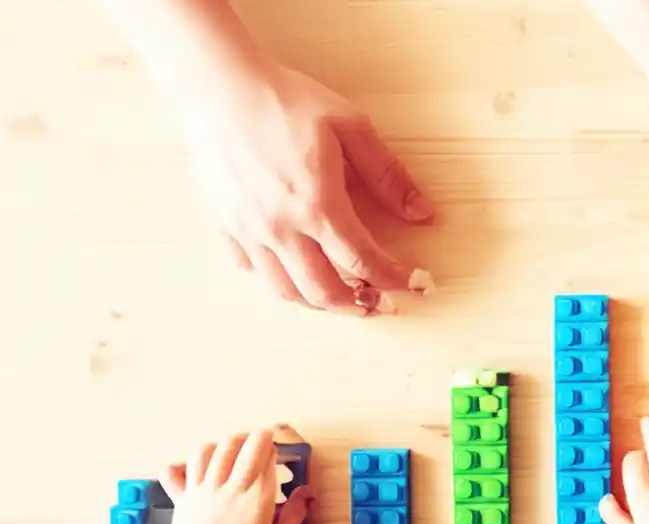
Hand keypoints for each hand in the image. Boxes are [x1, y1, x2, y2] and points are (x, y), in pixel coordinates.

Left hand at [160, 430, 313, 523]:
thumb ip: (293, 516)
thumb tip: (306, 493)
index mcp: (256, 499)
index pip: (268, 456)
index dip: (276, 450)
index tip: (280, 457)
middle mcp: (229, 487)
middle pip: (243, 443)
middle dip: (258, 435)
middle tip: (264, 441)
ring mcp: (203, 488)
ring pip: (212, 448)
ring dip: (226, 442)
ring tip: (237, 448)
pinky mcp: (183, 494)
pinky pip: (178, 467)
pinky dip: (185, 461)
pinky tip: (198, 466)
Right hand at [181, 62, 434, 313]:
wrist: (219, 86)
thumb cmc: (286, 101)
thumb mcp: (351, 128)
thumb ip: (388, 175)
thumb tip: (422, 213)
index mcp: (318, 205)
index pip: (364, 262)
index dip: (394, 279)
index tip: (413, 284)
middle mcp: (281, 228)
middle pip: (324, 292)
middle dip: (359, 306)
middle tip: (379, 304)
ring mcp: (248, 230)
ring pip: (285, 290)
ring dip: (318, 302)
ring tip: (341, 297)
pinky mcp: (224, 223)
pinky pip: (250, 268)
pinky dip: (276, 277)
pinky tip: (292, 268)